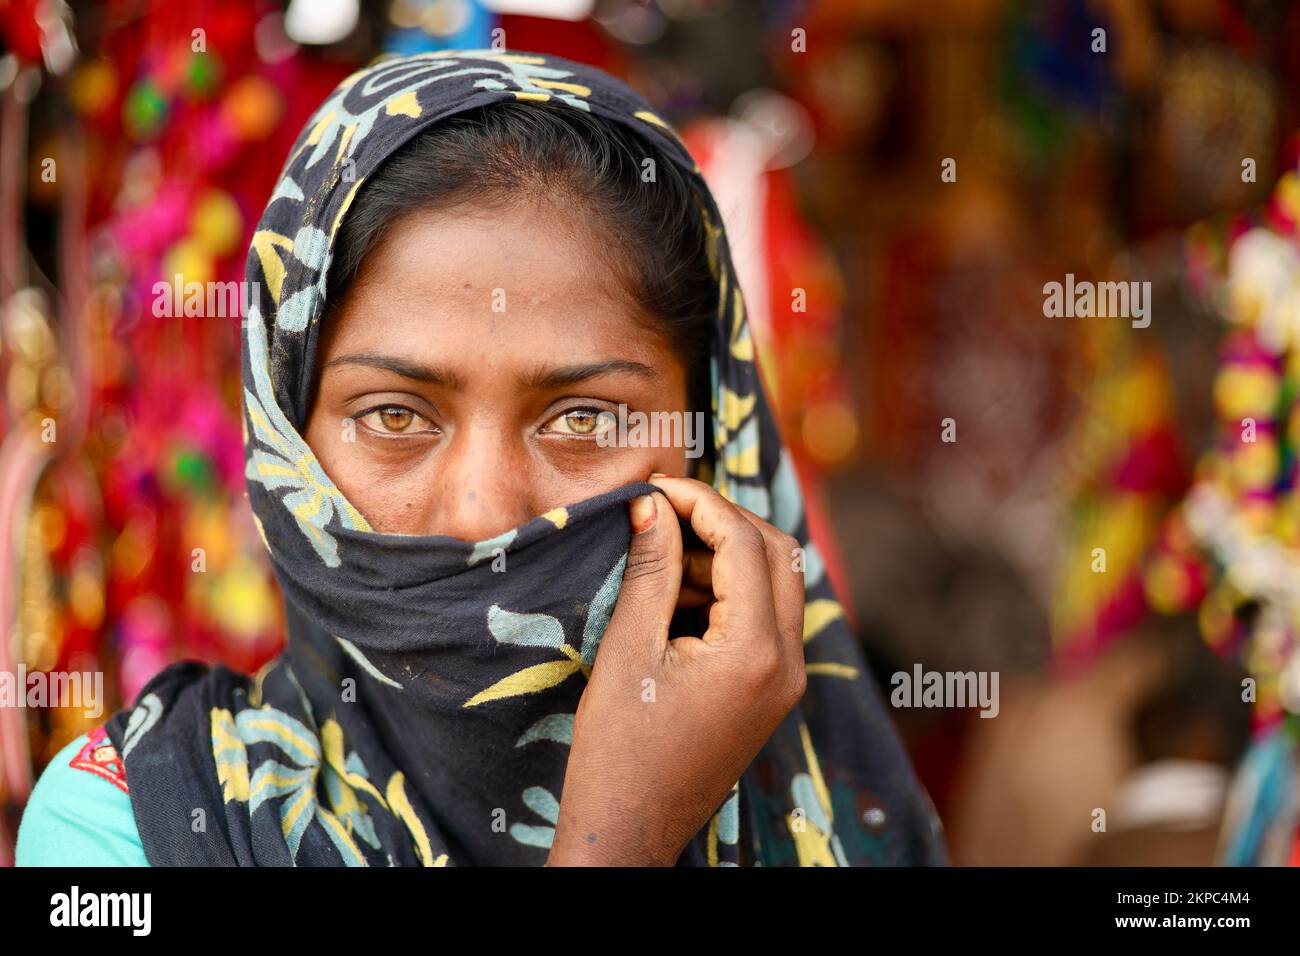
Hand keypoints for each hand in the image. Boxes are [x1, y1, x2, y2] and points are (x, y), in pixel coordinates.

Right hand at [546, 475, 806, 865]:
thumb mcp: (628, 650)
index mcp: (755, 651)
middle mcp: (787, 662)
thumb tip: (652, 504)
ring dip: (727, 555)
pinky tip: (676, 594)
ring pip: (777, 583)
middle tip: (664, 512)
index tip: (655, 487)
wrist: (630, 828)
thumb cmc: (620, 747)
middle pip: (778, 554)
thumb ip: (649, 570)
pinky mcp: (772, 690)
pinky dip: (730, 590)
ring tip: (661, 557)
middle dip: (723, 522)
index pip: (744, 543)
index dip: (701, 502)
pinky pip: (766, 617)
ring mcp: (785, 679)